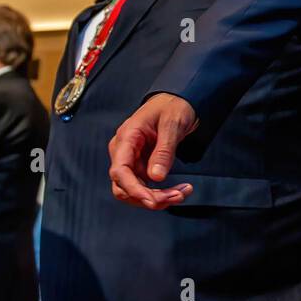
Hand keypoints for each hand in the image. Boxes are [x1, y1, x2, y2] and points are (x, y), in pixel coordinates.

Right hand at [108, 93, 197, 208]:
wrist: (177, 101)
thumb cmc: (172, 106)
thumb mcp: (172, 124)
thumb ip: (164, 150)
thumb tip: (156, 177)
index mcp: (127, 137)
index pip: (120, 170)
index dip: (133, 189)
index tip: (151, 199)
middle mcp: (124, 151)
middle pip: (124, 186)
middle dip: (149, 197)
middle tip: (176, 196)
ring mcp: (132, 160)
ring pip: (134, 191)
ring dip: (156, 198)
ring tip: (180, 194)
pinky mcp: (141, 166)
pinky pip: (145, 187)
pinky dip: (161, 193)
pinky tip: (177, 191)